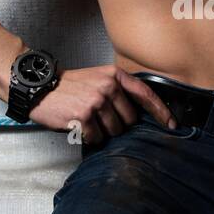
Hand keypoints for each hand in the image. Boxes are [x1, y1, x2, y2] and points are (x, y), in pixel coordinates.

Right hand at [27, 64, 176, 142]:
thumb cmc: (70, 86)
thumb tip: (138, 114)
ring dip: (102, 131)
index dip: (161, 111)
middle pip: (130, 120)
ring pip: (114, 131)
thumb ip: (118, 90)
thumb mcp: (98, 78)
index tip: (171, 124)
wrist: (41, 87)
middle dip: (118, 124)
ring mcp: (96, 102)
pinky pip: (97, 138)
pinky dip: (88, 137)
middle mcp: (108, 87)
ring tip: (87, 120)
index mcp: (114, 76)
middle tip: (99, 116)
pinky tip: (78, 125)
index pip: (145, 93)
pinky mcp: (84, 117)